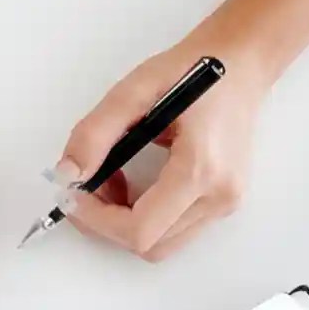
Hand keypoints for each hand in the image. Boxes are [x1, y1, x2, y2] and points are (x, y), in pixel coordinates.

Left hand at [56, 42, 266, 261]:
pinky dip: (144, 217)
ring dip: (124, 221)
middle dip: (106, 223)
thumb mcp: (135, 90)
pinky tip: (132, 183)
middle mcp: (219, 195)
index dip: (97, 221)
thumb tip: (69, 174)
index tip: (74, 195)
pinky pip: (174, 231)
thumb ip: (95, 133)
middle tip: (85, 187)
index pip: (140, 229)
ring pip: (160, 245)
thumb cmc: (194, 69)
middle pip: (148, 245)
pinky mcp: (223, 204)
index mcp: (201, 168)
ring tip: (111, 179)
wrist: (240, 64)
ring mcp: (225, 204)